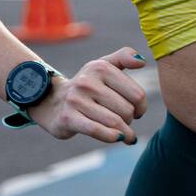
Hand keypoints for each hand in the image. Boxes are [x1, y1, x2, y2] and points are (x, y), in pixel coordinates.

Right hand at [30, 47, 148, 144]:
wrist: (53, 101)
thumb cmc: (88, 85)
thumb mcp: (103, 66)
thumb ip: (124, 57)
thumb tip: (142, 62)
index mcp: (101, 67)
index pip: (137, 95)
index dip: (141, 107)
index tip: (138, 111)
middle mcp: (88, 82)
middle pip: (126, 110)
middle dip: (130, 120)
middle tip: (126, 121)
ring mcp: (76, 100)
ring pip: (114, 122)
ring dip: (125, 132)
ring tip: (126, 134)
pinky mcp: (68, 118)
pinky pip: (97, 131)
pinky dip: (111, 137)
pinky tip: (118, 138)